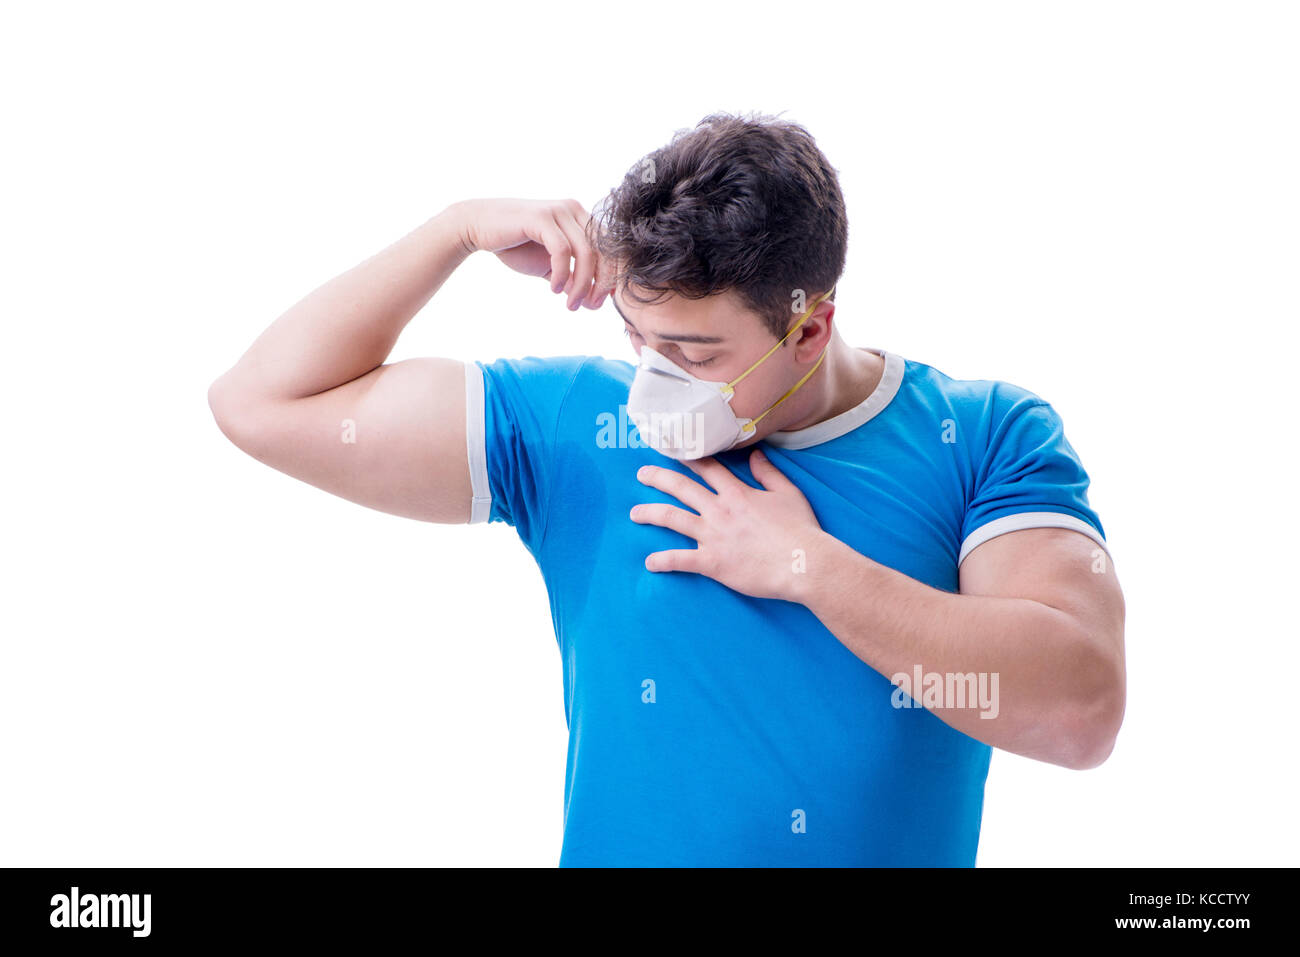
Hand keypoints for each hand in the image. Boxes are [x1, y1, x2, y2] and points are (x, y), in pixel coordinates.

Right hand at [447, 198, 614, 310]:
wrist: (478, 227)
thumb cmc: (515, 245)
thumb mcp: (549, 267)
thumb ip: (571, 280)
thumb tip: (593, 303)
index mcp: (581, 219)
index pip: (610, 247)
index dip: (612, 275)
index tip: (603, 301)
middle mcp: (574, 210)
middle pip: (604, 250)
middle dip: (601, 282)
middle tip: (590, 306)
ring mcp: (559, 211)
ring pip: (586, 252)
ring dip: (582, 284)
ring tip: (571, 304)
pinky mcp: (542, 218)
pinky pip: (563, 250)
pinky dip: (562, 273)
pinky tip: (553, 289)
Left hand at [629, 447, 826, 600]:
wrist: (803, 562)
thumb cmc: (800, 529)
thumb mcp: (788, 493)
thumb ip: (769, 473)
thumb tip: (756, 455)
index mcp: (737, 493)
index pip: (707, 468)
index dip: (688, 456)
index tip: (673, 448)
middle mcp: (719, 510)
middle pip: (681, 487)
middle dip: (658, 478)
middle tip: (641, 473)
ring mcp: (713, 536)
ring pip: (672, 519)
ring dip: (650, 514)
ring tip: (635, 514)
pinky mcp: (712, 562)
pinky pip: (680, 560)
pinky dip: (662, 561)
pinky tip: (650, 563)